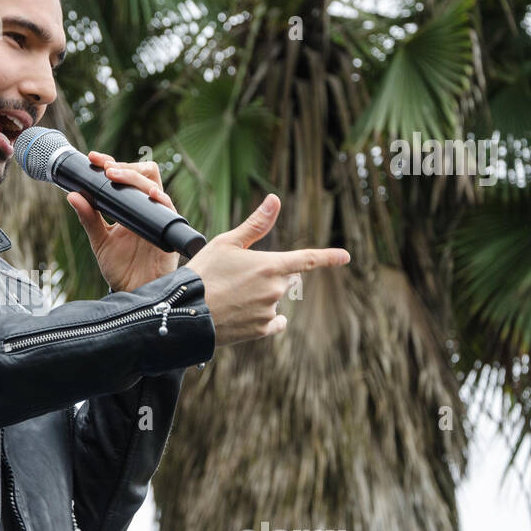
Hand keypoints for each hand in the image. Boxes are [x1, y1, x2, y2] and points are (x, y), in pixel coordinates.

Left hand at [67, 151, 178, 292]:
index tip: (94, 158)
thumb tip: (72, 195)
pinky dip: (160, 199)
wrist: (133, 295)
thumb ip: (88, 218)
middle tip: (105, 167)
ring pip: (154, 186)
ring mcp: (158, 218)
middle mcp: (146, 209)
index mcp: (131, 208)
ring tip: (114, 175)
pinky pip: (169, 210)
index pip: (126, 177)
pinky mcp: (167, 232)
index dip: (112, 164)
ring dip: (134, 177)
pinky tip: (150, 194)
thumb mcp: (100, 241)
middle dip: (125, 166)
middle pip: (145, 174)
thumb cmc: (120, 269)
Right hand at [184, 194, 350, 344]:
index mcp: (270, 265)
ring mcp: (269, 311)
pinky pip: (274, 322)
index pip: (307, 259)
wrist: (185, 313)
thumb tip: (274, 200)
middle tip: (237, 278)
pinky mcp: (261, 330)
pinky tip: (246, 316)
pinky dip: (266, 319)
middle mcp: (275, 289)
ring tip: (230, 297)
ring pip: (273, 300)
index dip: (329, 257)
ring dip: (260, 297)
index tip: (345, 257)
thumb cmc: (203, 273)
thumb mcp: (226, 243)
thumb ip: (255, 225)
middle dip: (268, 277)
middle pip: (284, 279)